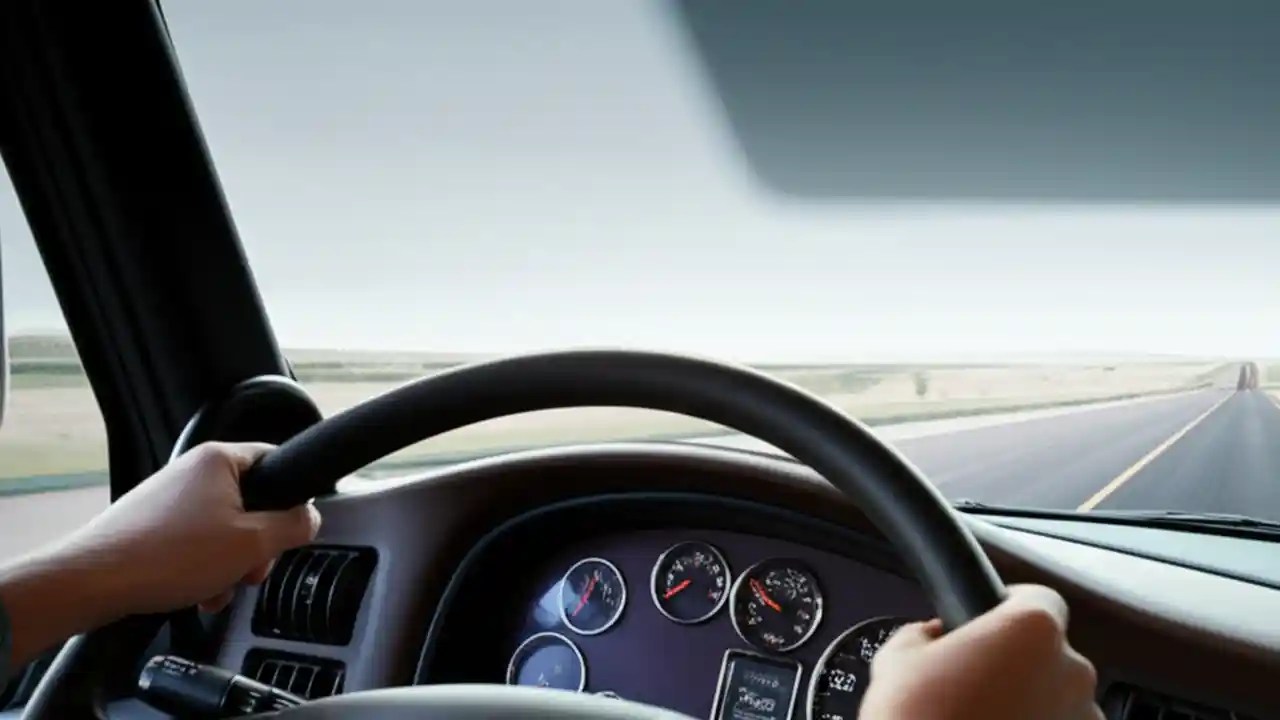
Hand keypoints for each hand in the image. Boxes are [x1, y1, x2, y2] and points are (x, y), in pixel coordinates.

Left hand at [63, 442, 321, 614]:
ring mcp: (172, 497)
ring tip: (216, 587)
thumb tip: (312, 518)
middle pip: (254, 503)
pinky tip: (197, 592)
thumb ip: (294, 526)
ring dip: (231, 564)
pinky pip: (198, 542)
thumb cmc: (166, 557)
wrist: (93, 582)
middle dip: (258, 545)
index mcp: (220, 459)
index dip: (294, 499)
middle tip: (249, 569)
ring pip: (227, 529)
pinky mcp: (155, 523)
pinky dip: (205, 568)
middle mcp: (195, 471)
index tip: (293, 530)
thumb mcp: (252, 544)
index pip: (280, 461)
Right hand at [861, 585, 1101, 719]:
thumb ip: (927, 634)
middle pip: (1048, 654)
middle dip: (1016, 665)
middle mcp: (1071, 673)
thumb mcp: (897, 660)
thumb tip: (934, 637)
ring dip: (1030, 706)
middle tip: (973, 684)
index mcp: (1031, 631)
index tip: (989, 620)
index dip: (1008, 607)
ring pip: (1058, 701)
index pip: (1037, 598)